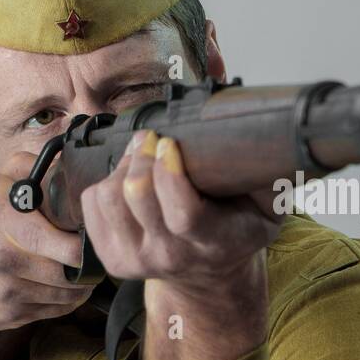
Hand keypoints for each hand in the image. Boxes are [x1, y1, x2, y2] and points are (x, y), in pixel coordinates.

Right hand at [0, 152, 95, 351]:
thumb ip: (27, 166)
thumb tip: (62, 156)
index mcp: (5, 222)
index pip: (68, 246)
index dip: (87, 244)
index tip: (93, 236)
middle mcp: (4, 259)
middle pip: (71, 274)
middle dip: (89, 266)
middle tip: (97, 255)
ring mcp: (6, 292)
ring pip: (67, 296)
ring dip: (82, 285)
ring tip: (84, 270)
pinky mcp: (9, 316)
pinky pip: (55, 311)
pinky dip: (67, 301)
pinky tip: (66, 287)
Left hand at [80, 130, 283, 359]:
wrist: (212, 277)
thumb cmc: (238, 230)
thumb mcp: (267, 202)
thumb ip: (263, 160)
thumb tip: (235, 82)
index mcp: (213, 244)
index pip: (182, 214)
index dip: (169, 173)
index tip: (169, 143)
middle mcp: (172, 257)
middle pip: (137, 198)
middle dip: (142, 156)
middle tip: (153, 139)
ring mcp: (138, 261)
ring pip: (109, 199)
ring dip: (122, 168)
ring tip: (141, 158)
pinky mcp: (113, 259)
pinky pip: (92, 206)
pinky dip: (105, 184)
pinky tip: (127, 180)